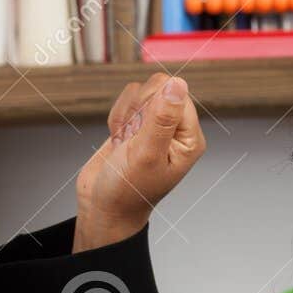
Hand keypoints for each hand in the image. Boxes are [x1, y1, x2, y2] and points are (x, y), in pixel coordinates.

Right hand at [74, 73, 205, 251]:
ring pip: (139, 91)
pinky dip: (117, 118)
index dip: (153, 105)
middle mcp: (176, 129)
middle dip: (137, 110)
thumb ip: (162, 119)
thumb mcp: (146, 156)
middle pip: (158, 86)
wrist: (103, 208)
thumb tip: (177, 84)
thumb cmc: (127, 192)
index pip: (176, 93)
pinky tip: (118, 141)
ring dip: (124, 116)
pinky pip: (127, 100)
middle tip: (131, 140)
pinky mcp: (137, 124)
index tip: (140, 133)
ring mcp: (156, 125)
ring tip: (124, 144)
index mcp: (189, 139)